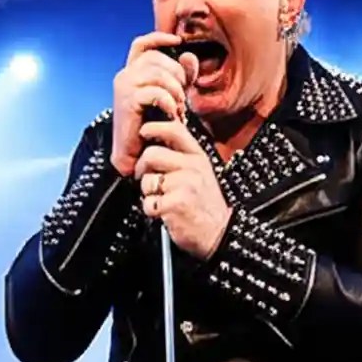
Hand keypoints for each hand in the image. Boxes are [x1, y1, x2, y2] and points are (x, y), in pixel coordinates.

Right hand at [110, 33, 198, 176]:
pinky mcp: (127, 101)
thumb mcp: (173, 97)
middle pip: (157, 59)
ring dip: (175, 92)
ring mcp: (124, 87)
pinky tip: (172, 114)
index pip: (142, 45)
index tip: (178, 40)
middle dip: (176, 76)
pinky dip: (169, 102)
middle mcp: (125, 76)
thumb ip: (182, 76)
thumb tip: (189, 55)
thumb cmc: (154, 126)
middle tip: (182, 99)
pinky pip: (156, 91)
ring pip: (158, 74)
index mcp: (133, 73)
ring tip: (178, 109)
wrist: (137, 154)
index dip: (158, 38)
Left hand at [135, 119, 231, 259]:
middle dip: (141, 168)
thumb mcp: (202, 173)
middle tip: (145, 178)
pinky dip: (151, 210)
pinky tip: (164, 213)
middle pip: (151, 155)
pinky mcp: (174, 204)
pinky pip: (148, 203)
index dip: (154, 128)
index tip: (143, 132)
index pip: (175, 130)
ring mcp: (183, 185)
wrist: (220, 233)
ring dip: (148, 193)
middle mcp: (192, 168)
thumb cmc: (207, 205)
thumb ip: (181, 157)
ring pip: (147, 181)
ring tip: (162, 200)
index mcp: (198, 157)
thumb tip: (154, 145)